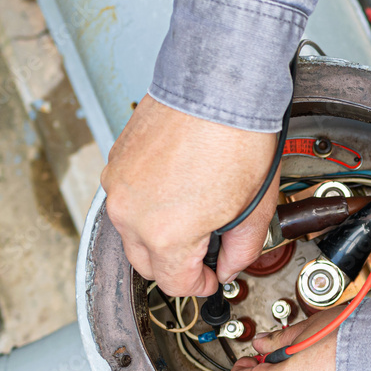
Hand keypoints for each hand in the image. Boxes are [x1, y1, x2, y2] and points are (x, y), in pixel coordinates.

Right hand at [101, 95, 279, 295]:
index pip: (175, 284)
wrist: (220, 84)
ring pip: (132, 229)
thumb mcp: (255, 208)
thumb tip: (232, 265)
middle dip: (177, 263)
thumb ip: (243, 249)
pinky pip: (127, 196)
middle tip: (206, 250)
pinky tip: (179, 185)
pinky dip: (149, 201)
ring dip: (159, 232)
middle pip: (148, 262)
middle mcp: (130, 213)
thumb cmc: (238, 137)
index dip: (200, 286)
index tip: (212, 277)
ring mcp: (118, 184)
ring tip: (195, 211)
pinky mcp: (116, 160)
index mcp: (164, 234)